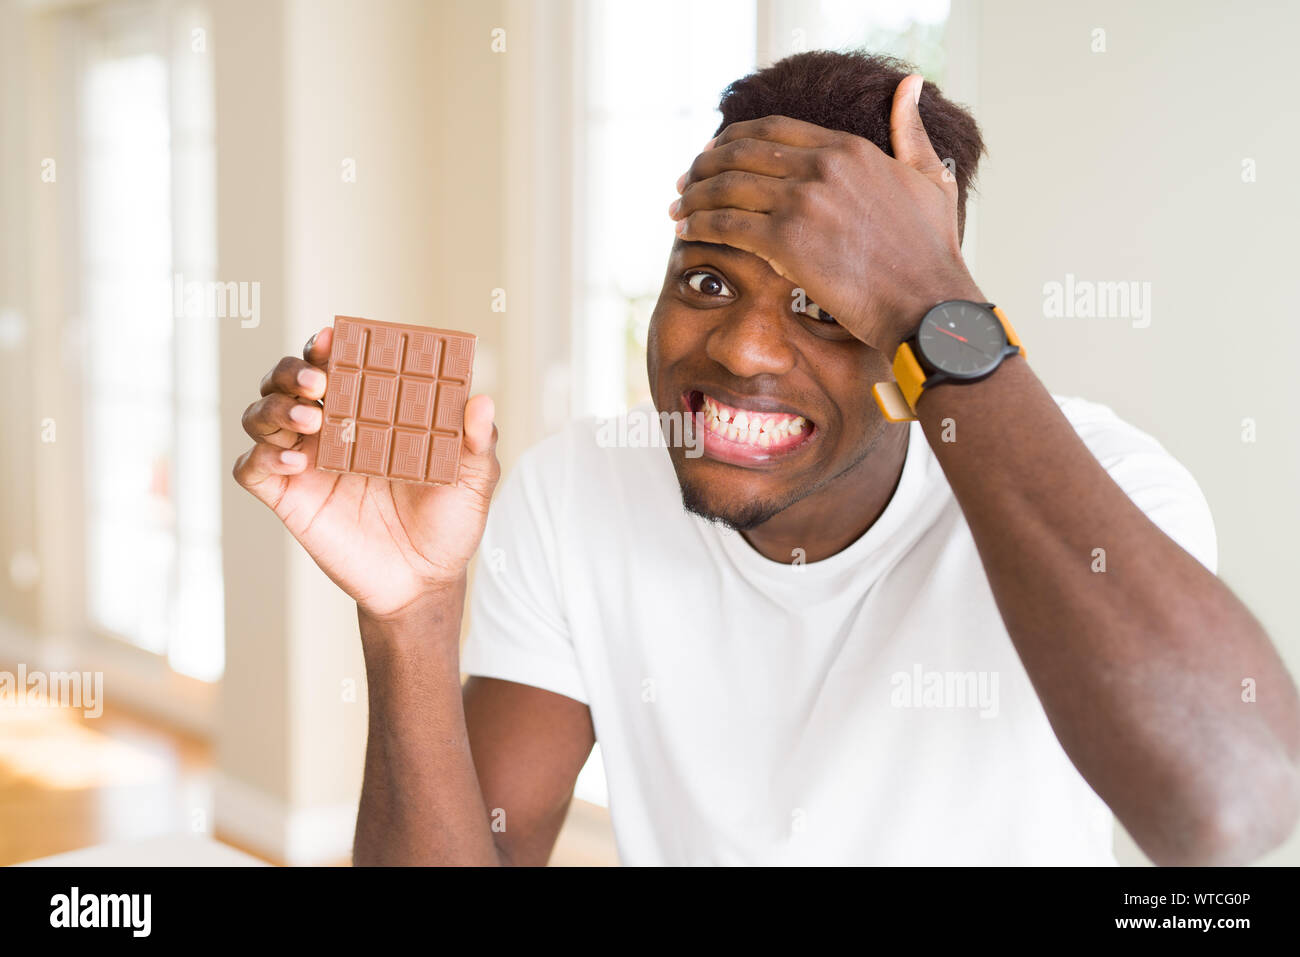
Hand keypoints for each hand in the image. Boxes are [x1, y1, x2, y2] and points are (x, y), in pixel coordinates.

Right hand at [232, 326, 500, 620]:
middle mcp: (330, 429)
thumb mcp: (474, 480)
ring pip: (260, 414)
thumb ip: (477, 441)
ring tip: (310, 420)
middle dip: (293, 369)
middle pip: (288, 379)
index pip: (335, 363)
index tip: (332, 337)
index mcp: (369, 411)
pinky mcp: (288, 498)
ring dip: (275, 407)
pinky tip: (295, 463)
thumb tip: (481, 400)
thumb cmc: (448, 523)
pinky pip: (253, 468)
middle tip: (320, 381)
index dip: (325, 344)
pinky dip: (262, 456)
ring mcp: (305, 462)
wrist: (425, 582)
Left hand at [670, 74, 981, 354]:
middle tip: (683, 182)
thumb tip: (910, 85)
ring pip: (726, 188)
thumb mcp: (928, 179)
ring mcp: (802, 202)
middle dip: (703, 166)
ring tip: (677, 209)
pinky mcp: (786, 243)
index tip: (713, 154)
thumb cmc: (931, 253)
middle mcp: (821, 167)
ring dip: (693, 197)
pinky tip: (686, 232)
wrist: (928, 304)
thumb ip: (911, 132)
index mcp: (848, 149)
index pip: (770, 129)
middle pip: (740, 153)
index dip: (733, 139)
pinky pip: (725, 225)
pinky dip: (699, 225)